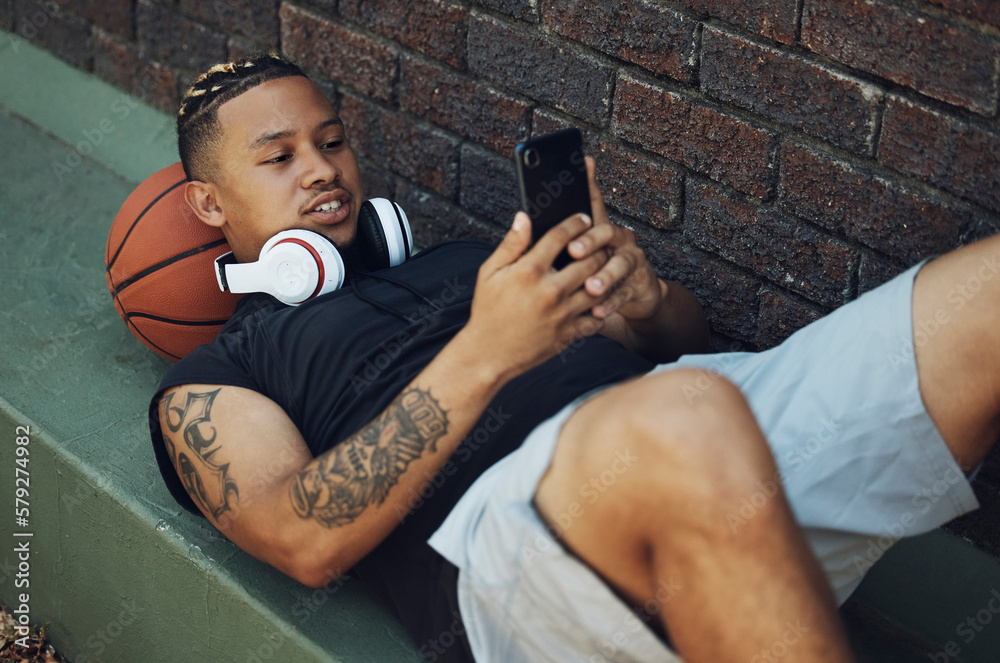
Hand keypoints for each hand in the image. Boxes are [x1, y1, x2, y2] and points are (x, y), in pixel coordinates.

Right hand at [460, 211, 612, 381]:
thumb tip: (524, 217)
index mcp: (529, 271)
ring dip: (606, 275)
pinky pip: (597, 317)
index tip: (584, 218)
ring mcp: (562, 314)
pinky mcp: (568, 334)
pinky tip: (598, 299)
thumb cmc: (488, 310)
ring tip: (605, 267)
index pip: (561, 236)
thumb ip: (511, 244)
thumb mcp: (489, 272)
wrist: (488, 353)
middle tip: (602, 242)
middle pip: (590, 259)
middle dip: (599, 247)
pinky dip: (602, 308)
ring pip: (600, 287)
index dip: (576, 222)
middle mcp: (550, 290)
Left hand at [565, 156, 665, 321]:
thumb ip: (556, 232)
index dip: (585, 194)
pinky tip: (598, 312)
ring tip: (589, 288)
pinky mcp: (638, 284)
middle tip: (573, 252)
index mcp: (599, 227)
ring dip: (605, 275)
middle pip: (607, 233)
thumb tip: (524, 213)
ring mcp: (631, 261)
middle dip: (590, 242)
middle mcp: (618, 239)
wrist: (635, 293)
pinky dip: (612, 302)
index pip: (593, 205)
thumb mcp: (578, 248)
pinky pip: (625, 292)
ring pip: (620, 263)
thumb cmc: (595, 267)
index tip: (573, 188)